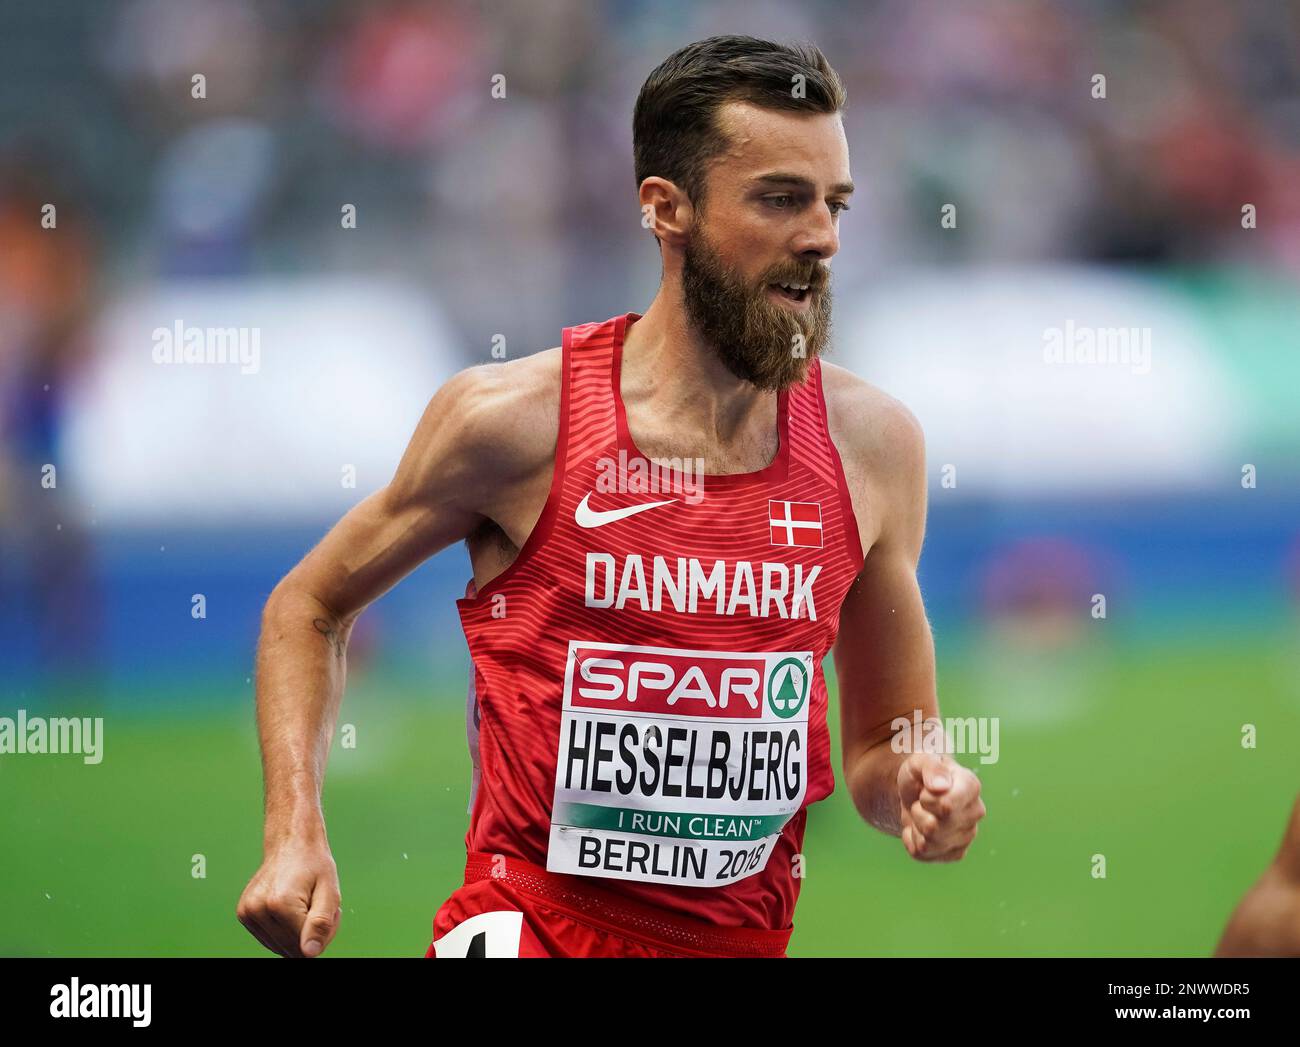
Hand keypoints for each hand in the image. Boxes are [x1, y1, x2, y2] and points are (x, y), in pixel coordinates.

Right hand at [237, 836, 340, 956]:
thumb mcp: (330, 891)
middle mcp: (258, 909)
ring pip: (280, 947)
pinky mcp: (244, 915)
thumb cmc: (314, 864)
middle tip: (319, 907)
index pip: (306, 946)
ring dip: (298, 935)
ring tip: (307, 907)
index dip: (325, 933)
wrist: (291, 843)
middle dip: (311, 935)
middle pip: (291, 948)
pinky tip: (293, 909)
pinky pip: (270, 939)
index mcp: (280, 903)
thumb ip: (322, 924)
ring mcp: (247, 913)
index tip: (332, 912)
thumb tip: (310, 954)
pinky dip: (285, 931)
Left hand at [897, 752, 984, 861]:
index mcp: (971, 786)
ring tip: (921, 813)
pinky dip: (912, 840)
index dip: (926, 800)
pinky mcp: (956, 853)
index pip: (945, 807)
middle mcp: (975, 813)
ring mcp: (968, 835)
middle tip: (920, 801)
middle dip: (917, 813)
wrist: (916, 792)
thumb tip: (939, 787)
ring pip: (928, 844)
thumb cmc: (921, 775)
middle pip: (933, 828)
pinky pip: (922, 854)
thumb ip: (931, 768)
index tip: (925, 790)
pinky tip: (920, 828)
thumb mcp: (919, 762)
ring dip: (915, 827)